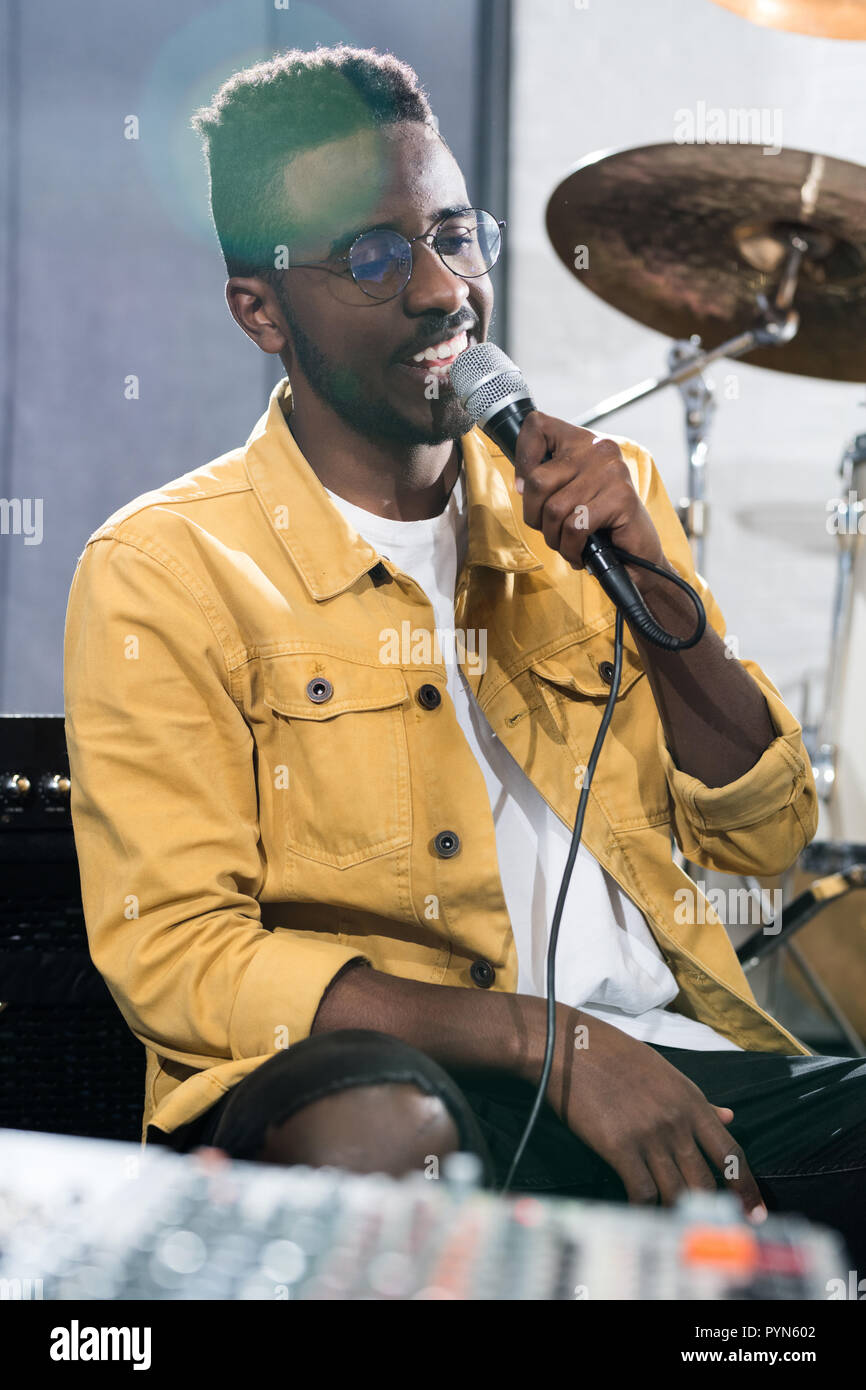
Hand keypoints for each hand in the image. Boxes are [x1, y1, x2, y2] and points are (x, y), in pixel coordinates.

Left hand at [513, 411, 668, 589]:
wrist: (638, 555)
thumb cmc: (598, 525)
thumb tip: (521, 484)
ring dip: (554, 537)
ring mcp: (612, 472)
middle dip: (535, 516)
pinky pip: (574, 527)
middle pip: (538, 479)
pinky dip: (570, 548)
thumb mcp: (568, 494)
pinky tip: (579, 552)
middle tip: (550, 531)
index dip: (523, 457)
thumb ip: (547, 480)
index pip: (537, 425)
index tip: (524, 487)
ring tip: (567, 544)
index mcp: (582, 441)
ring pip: (554, 508)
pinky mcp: (621, 498)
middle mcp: (598, 449)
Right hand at [551, 1011, 766, 1219]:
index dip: (747, 1188)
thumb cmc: (616, 1055)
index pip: (731, 1153)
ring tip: (675, 1227)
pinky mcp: (619, 1147)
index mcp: (692, 1101)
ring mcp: (649, 1135)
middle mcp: (677, 1121)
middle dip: (712, 1211)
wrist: (572, 1046)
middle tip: (710, 1231)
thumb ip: (699, 1101)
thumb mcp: (665, 1072)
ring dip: (677, 1213)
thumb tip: (730, 1116)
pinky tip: (640, 1210)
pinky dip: (644, 1207)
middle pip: (705, 1182)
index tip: (755, 1214)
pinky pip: (642, 1191)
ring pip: (676, 1192)